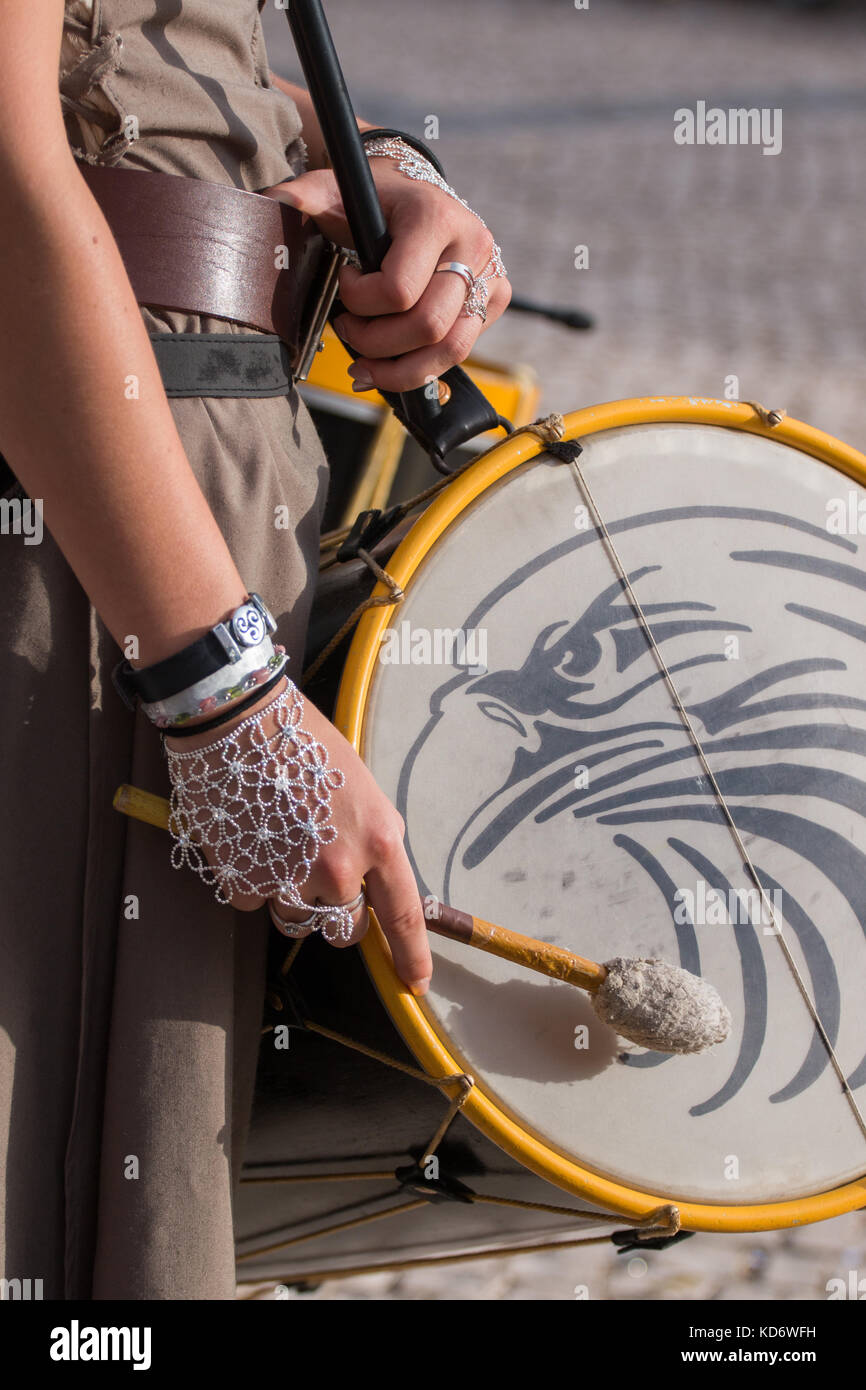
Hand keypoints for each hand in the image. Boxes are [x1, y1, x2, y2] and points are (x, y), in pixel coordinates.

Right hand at [164, 678, 432, 995]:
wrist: (238, 718)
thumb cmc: (302, 739)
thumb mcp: (357, 786)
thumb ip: (368, 838)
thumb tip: (367, 878)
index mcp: (381, 840)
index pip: (404, 914)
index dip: (410, 954)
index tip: (415, 982)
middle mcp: (342, 868)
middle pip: (343, 928)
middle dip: (331, 912)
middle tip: (311, 871)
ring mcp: (293, 879)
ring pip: (294, 917)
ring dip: (286, 892)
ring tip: (273, 839)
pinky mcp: (247, 881)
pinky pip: (252, 899)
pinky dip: (248, 876)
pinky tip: (246, 835)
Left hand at [262, 160, 511, 392]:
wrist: (418, 190)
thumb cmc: (376, 197)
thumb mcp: (338, 189)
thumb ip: (306, 196)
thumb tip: (276, 202)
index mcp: (436, 217)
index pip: (400, 290)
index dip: (361, 301)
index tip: (344, 279)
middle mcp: (473, 247)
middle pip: (427, 326)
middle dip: (378, 341)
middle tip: (348, 330)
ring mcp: (490, 275)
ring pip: (451, 350)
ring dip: (401, 369)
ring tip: (365, 368)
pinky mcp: (494, 299)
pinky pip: (460, 352)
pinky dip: (421, 370)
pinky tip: (389, 369)